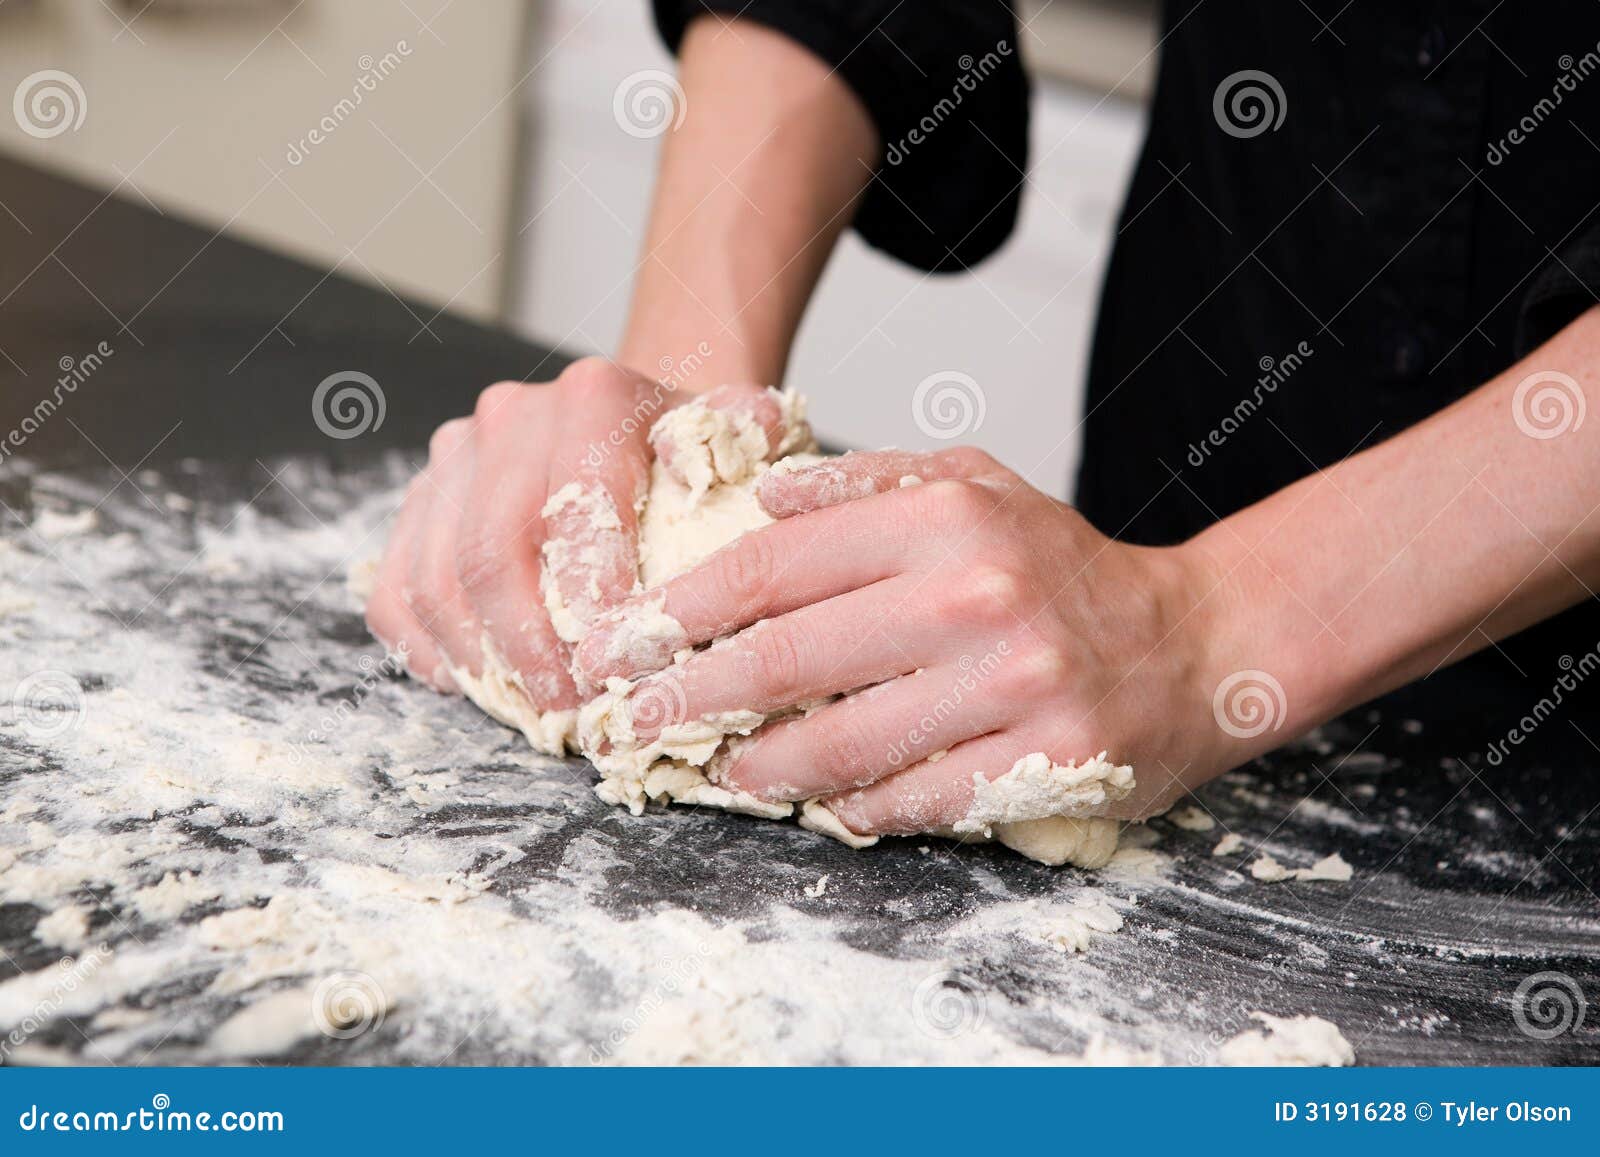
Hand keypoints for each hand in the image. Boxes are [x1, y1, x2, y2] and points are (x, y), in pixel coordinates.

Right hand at [363, 357, 794, 718]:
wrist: (637, 426)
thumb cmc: (694, 455)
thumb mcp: (744, 439)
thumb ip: (755, 439)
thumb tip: (756, 467)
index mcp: (591, 397)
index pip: (572, 505)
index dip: (586, 600)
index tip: (615, 668)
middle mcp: (509, 417)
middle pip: (490, 551)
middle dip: (530, 648)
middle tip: (572, 711)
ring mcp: (453, 460)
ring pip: (434, 577)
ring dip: (480, 659)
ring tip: (533, 712)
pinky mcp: (419, 504)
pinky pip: (396, 589)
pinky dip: (427, 649)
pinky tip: (477, 686)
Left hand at [576, 447, 1252, 835]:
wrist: (1195, 645)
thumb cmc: (1061, 567)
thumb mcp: (975, 486)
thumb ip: (864, 485)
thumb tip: (759, 496)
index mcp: (942, 519)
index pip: (774, 565)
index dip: (684, 610)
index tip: (626, 641)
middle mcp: (974, 597)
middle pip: (788, 659)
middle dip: (692, 699)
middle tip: (635, 724)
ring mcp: (1012, 687)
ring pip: (842, 744)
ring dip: (757, 769)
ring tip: (715, 773)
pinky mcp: (1043, 762)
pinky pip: (914, 799)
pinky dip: (852, 808)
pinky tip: (819, 804)